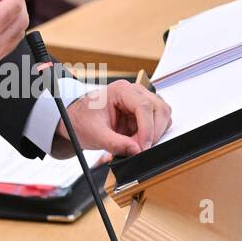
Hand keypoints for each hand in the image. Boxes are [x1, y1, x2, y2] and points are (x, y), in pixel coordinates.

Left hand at [50, 80, 171, 159]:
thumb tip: (137, 150)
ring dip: (154, 133)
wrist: (78, 121)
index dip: (147, 128)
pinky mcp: (145, 113)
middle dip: (152, 132)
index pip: (144, 106)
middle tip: (138, 147)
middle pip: (159, 109)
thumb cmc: (83, 120)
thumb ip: (115, 143)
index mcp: (121, 90)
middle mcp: (135, 92)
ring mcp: (142, 101)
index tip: (143, 146)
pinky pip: (159, 123)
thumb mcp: (95, 134)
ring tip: (135, 143)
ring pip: (163, 115)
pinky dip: (153, 134)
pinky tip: (137, 140)